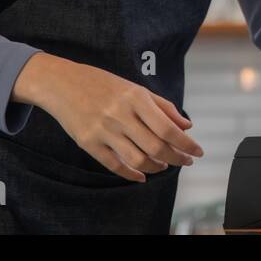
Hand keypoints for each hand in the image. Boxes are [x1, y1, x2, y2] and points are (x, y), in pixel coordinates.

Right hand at [15, 54, 204, 181]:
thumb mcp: (136, 89)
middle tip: (186, 161)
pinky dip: (131, 174)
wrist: (63, 84)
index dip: (186, 144)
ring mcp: (103, 130)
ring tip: (165, 165)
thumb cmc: (104, 85)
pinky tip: (142, 176)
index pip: (168, 128)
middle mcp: (120, 115)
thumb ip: (163, 107)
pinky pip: (114, 165)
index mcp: (136, 98)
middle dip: (177, 157)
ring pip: (138, 159)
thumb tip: (186, 126)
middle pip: (156, 146)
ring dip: (156, 167)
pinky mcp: (88, 143)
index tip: (198, 152)